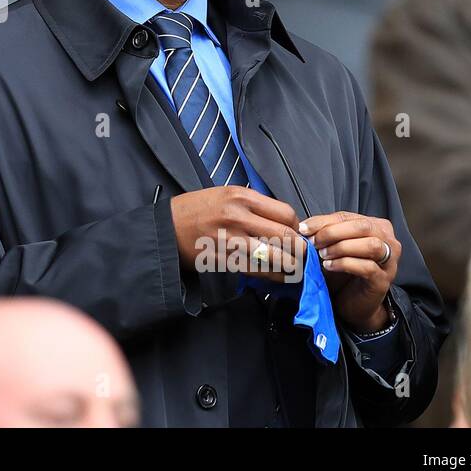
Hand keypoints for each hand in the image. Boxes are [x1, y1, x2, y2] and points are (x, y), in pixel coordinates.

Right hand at [171, 185, 304, 282]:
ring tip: (294, 267)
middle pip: (285, 235)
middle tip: (302, 254)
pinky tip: (278, 276)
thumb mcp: (225, 194)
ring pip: (275, 256)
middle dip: (299, 248)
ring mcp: (232, 240)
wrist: (168, 227)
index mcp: (242, 196)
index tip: (296, 234)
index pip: (285, 213)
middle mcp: (239, 216)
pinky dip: (273, 275)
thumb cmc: (196, 209)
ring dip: (290, 264)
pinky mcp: (225, 259)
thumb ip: (253, 204)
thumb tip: (281, 219)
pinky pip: (258, 270)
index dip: (296, 227)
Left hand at [299, 211, 398, 332]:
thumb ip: (324, 233)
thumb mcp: (333, 247)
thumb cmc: (343, 272)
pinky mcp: (384, 280)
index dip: (323, 221)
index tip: (304, 229)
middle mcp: (388, 241)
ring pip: (371, 245)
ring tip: (323, 254)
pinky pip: (368, 267)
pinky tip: (329, 266)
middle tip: (314, 242)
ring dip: (342, 247)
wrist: (352, 303)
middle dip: (333, 232)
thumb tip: (305, 226)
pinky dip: (345, 264)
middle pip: (362, 227)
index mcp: (376, 226)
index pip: (348, 217)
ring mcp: (389, 262)